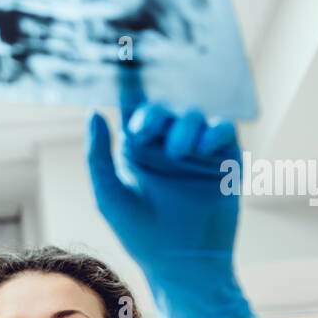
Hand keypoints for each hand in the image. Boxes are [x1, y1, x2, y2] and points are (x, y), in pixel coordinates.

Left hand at [85, 63, 259, 317]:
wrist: (183, 263)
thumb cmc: (141, 234)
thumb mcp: (110, 196)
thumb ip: (98, 156)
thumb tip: (93, 113)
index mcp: (137, 148)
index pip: (134, 107)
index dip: (131, 82)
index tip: (124, 53)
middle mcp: (166, 143)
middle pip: (164, 106)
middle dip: (156, 113)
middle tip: (147, 130)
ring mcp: (196, 150)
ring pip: (193, 115)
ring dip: (183, 128)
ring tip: (178, 153)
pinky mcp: (224, 159)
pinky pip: (222, 129)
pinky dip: (213, 131)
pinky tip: (203, 148)